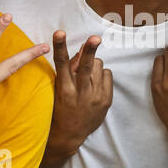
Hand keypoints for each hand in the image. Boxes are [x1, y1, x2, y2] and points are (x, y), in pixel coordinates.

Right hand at [48, 32, 112, 153]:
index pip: (61, 63)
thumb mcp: (59, 89)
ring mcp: (95, 97)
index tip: (59, 33)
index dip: (60, 46)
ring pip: (99, 66)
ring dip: (93, 64)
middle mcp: (80, 93)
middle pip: (87, 66)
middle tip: (94, 38)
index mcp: (64, 89)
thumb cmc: (61, 108)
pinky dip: (102, 75)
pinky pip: (108, 75)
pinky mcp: (106, 101)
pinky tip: (95, 84)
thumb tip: (81, 50)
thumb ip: (70, 70)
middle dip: (90, 50)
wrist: (70, 134)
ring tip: (87, 75)